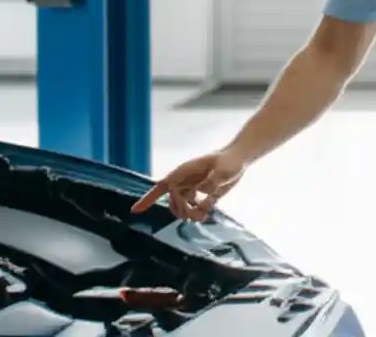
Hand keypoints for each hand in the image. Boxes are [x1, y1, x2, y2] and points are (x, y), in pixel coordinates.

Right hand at [130, 148, 248, 220]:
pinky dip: (197, 213)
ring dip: (188, 214)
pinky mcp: (201, 193)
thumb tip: (201, 192)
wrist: (240, 159)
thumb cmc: (230, 161)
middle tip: (196, 215)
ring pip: (181, 206)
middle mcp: (185, 180)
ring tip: (203, 216)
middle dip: (180, 210)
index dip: (148, 198)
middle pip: (172, 201)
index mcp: (185, 172)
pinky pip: (193, 207)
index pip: (162, 186)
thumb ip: (213, 180)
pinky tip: (206, 213)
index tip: (135, 211)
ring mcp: (192, 187)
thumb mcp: (224, 170)